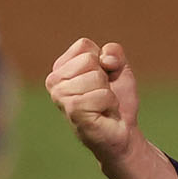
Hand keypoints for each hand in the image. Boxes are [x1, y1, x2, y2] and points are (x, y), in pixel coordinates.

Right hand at [46, 37, 139, 165]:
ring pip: (96, 76)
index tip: (103, 79)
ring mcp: (60, 96)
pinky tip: (102, 114)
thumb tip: (105, 58)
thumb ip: (114, 52)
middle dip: (105, 77)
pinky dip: (110, 104)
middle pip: (89, 60)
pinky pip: (102, 95)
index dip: (102, 60)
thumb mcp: (120, 69)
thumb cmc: (117, 100)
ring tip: (102, 105)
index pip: (84, 46)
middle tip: (102, 95)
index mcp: (61, 67)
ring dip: (107, 93)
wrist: (123, 132)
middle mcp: (54, 81)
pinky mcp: (72, 110)